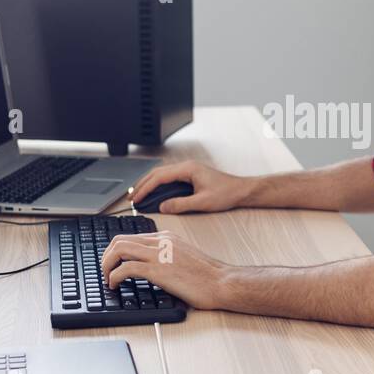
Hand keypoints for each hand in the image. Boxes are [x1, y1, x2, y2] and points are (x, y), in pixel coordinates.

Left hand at [101, 231, 233, 310]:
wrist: (222, 282)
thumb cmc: (208, 275)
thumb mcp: (184, 256)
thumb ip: (166, 255)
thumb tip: (147, 266)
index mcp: (167, 237)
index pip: (131, 236)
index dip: (115, 250)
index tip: (112, 263)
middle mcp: (161, 241)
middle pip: (120, 239)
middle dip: (106, 256)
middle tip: (105, 271)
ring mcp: (159, 254)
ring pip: (119, 249)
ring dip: (106, 264)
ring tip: (107, 278)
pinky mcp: (158, 270)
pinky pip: (126, 268)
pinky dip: (114, 276)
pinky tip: (114, 285)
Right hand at [128, 160, 253, 213]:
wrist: (241, 190)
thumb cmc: (226, 193)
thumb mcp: (202, 203)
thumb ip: (181, 205)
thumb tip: (162, 207)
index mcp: (188, 169)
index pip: (159, 177)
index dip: (145, 188)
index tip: (136, 198)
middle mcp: (186, 167)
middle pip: (157, 173)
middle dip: (142, 185)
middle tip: (131, 197)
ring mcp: (188, 170)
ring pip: (162, 175)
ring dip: (149, 184)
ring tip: (138, 195)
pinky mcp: (190, 176)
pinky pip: (169, 178)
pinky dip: (158, 185)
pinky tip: (154, 194)